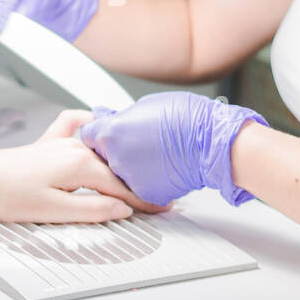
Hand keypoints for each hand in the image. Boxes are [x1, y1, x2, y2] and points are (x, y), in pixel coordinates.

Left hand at [0, 112, 167, 221]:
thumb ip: (93, 210)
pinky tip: (98, 133)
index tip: (164, 207)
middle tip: (159, 195)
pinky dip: (92, 127)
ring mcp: (62, 141)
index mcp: (79, 165)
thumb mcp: (54, 212)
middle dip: (138, 180)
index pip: (122, 186)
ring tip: (139, 171)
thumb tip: (123, 209)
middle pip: (116, 166)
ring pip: (103, 149)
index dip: (145, 200)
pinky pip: (78, 126)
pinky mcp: (50, 142)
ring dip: (122, 159)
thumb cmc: (5, 196)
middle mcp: (74, 147)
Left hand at [77, 92, 267, 206]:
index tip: (105, 134)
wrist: (211, 144)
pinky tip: (161, 167)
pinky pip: (138, 186)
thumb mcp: (146, 105)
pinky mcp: (145, 194)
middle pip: (101, 156)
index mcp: (111, 133)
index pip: (87, 136)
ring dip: (129, 166)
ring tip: (153, 155)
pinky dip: (146, 179)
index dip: (98, 134)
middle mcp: (116, 158)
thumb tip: (111, 120)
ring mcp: (130, 178)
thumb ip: (121, 118)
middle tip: (136, 143)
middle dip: (113, 150)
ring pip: (119, 173)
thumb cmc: (186, 119)